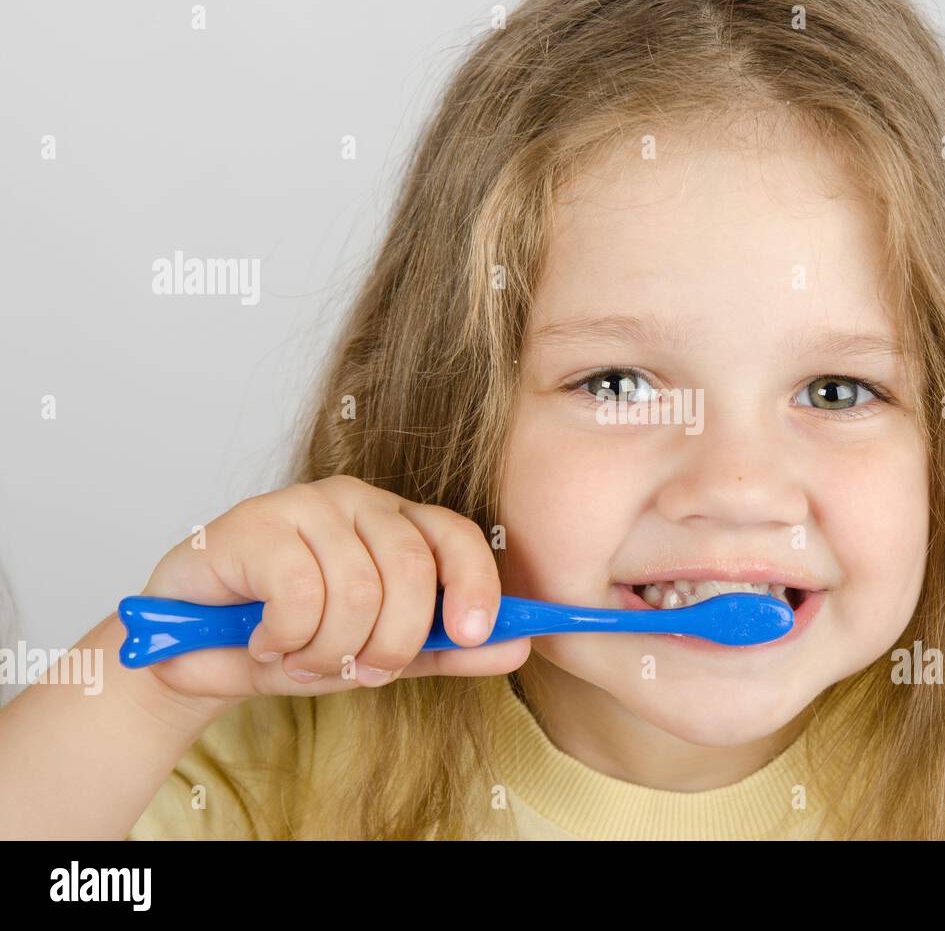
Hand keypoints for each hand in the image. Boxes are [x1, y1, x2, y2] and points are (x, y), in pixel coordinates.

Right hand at [134, 475, 528, 704]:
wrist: (193, 649)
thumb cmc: (296, 640)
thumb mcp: (381, 654)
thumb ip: (449, 650)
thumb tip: (520, 647)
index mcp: (398, 524)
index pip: (457, 537)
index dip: (474, 584)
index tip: (471, 634)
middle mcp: (358, 502)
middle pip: (410, 570)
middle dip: (390, 642)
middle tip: (358, 672)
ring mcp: (306, 505)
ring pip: (356, 590)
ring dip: (327, 651)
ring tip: (300, 659)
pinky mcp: (256, 522)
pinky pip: (300, 593)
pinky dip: (285, 639)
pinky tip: (265, 642)